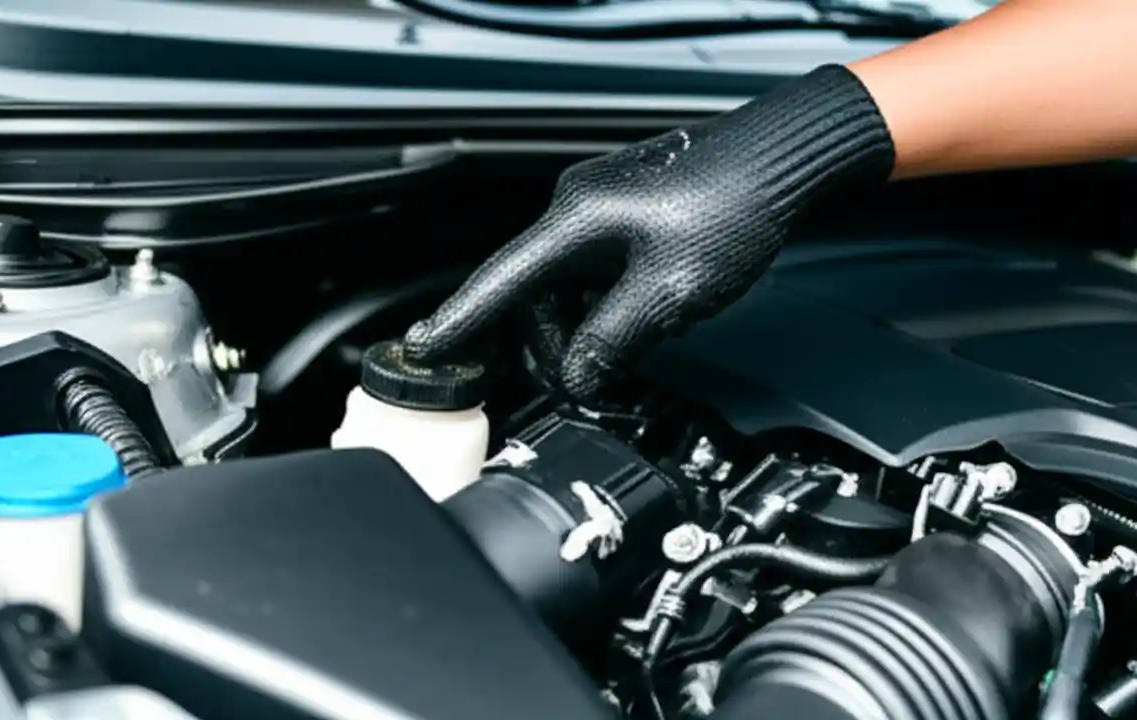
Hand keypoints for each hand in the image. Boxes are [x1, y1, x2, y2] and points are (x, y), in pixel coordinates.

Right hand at [406, 65, 894, 399]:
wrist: (778, 163)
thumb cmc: (731, 210)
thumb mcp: (668, 296)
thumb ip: (611, 343)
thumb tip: (578, 378)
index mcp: (574, 223)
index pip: (499, 281)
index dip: (458, 320)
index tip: (423, 346)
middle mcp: (577, 209)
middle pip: (535, 295)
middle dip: (556, 344)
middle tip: (587, 384)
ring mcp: (600, 209)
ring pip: (567, 287)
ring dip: (586, 328)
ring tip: (626, 354)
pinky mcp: (624, 216)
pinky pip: (594, 272)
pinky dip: (606, 305)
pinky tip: (641, 321)